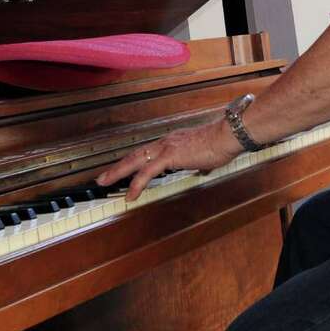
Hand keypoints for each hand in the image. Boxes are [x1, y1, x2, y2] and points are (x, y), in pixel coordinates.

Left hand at [96, 118, 242, 200]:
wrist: (227, 136)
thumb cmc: (221, 144)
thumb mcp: (206, 156)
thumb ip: (199, 161)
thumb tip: (202, 168)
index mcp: (172, 142)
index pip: (146, 152)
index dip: (133, 161)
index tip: (123, 169)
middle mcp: (165, 142)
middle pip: (134, 155)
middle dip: (117, 167)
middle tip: (103, 176)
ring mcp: (166, 148)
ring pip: (135, 161)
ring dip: (117, 173)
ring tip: (104, 182)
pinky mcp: (169, 156)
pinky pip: (147, 172)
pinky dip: (137, 184)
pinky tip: (130, 195)